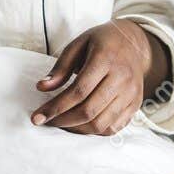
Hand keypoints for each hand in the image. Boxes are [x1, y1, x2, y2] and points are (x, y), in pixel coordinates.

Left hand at [31, 20, 158, 135]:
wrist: (135, 43)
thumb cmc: (102, 42)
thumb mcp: (78, 44)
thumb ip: (61, 67)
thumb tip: (42, 88)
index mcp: (106, 59)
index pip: (79, 91)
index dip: (56, 107)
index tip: (37, 117)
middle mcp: (122, 78)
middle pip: (89, 110)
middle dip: (63, 121)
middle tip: (47, 121)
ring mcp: (131, 93)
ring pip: (101, 124)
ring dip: (77, 129)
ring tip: (62, 123)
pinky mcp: (136, 104)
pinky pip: (113, 128)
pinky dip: (94, 131)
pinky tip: (80, 124)